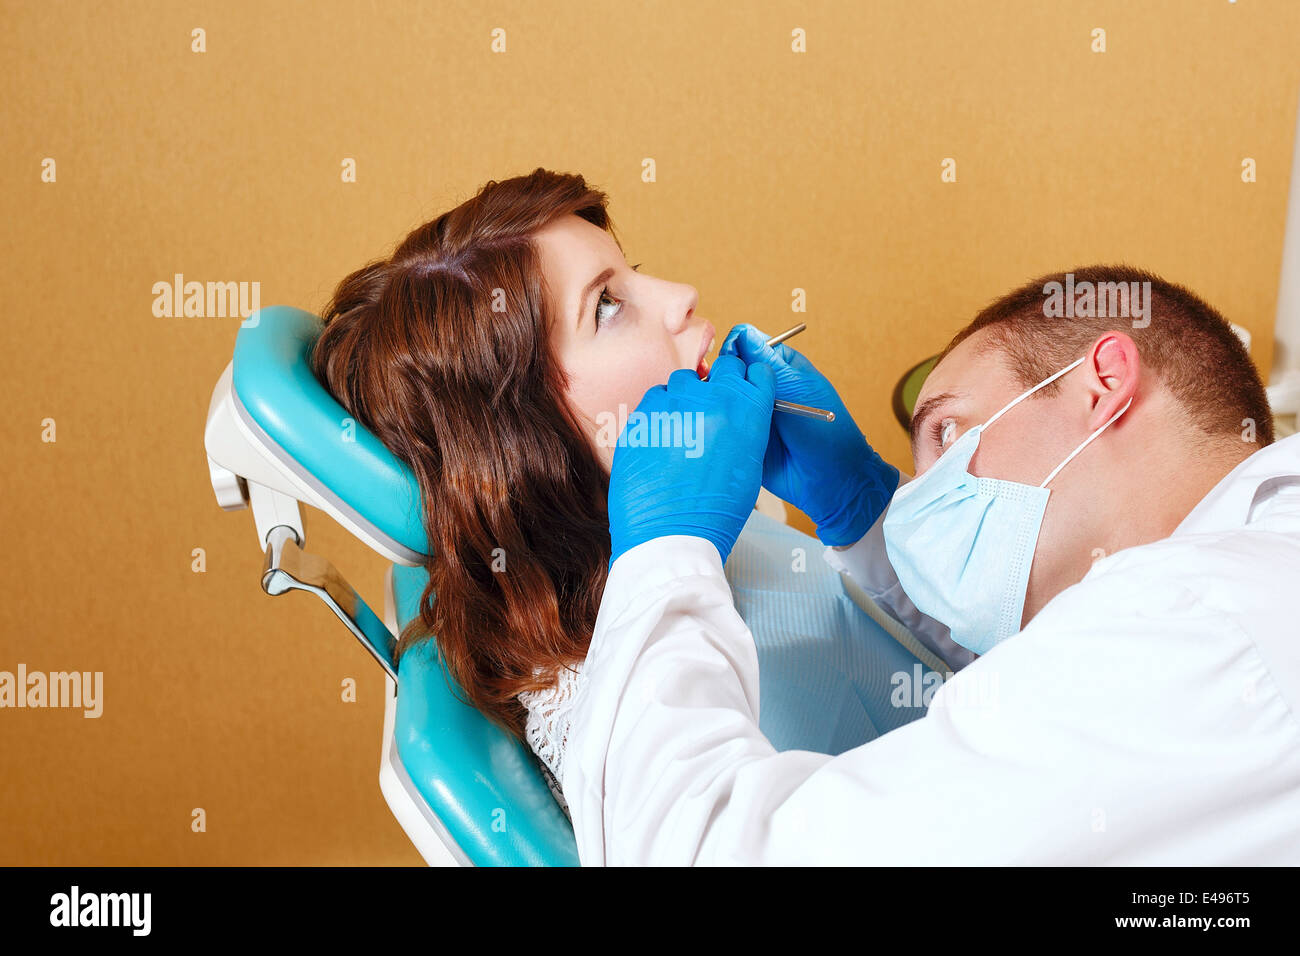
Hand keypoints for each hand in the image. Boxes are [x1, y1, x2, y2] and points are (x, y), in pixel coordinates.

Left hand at [607, 355, 775, 566]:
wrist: (670, 535)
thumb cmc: (715, 511)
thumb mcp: (749, 467)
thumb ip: (746, 427)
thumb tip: (736, 412)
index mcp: (745, 409)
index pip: (751, 371)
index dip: (745, 381)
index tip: (740, 389)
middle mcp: (709, 398)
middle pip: (717, 371)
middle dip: (716, 387)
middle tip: (711, 414)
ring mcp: (671, 404)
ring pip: (680, 385)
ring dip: (684, 402)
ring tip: (683, 438)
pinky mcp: (641, 416)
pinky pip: (653, 404)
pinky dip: (659, 419)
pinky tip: (661, 447)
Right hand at [717, 323, 898, 545]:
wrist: (829, 481)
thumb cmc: (825, 431)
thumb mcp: (797, 389)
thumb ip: (767, 362)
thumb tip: (742, 331)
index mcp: (777, 369)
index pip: (744, 346)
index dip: (734, 351)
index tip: (731, 362)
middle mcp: (758, 389)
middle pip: (726, 371)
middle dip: (721, 378)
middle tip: (726, 393)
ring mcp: (746, 414)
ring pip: (717, 398)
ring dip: (715, 403)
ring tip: (721, 413)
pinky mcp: (737, 438)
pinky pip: (717, 427)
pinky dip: (712, 427)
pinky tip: (711, 429)